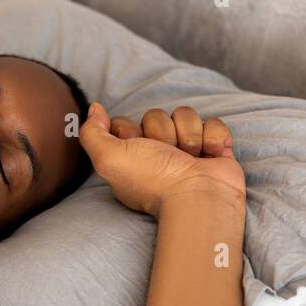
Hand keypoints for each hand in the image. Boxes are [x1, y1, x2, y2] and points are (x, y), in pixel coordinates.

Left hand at [80, 104, 244, 216]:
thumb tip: (95, 109)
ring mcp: (187, 151)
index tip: (136, 148)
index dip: (130, 131)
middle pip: (156, 116)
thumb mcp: (108, 159)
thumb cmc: (153, 180)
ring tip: (190, 158)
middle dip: (162, 133)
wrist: (198, 196)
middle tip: (166, 155)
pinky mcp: (213, 149)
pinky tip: (209, 156)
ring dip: (188, 135)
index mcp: (131, 157)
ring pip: (185, 115)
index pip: (126, 124)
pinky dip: (212, 138)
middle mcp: (157, 154)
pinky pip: (213, 124)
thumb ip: (92, 133)